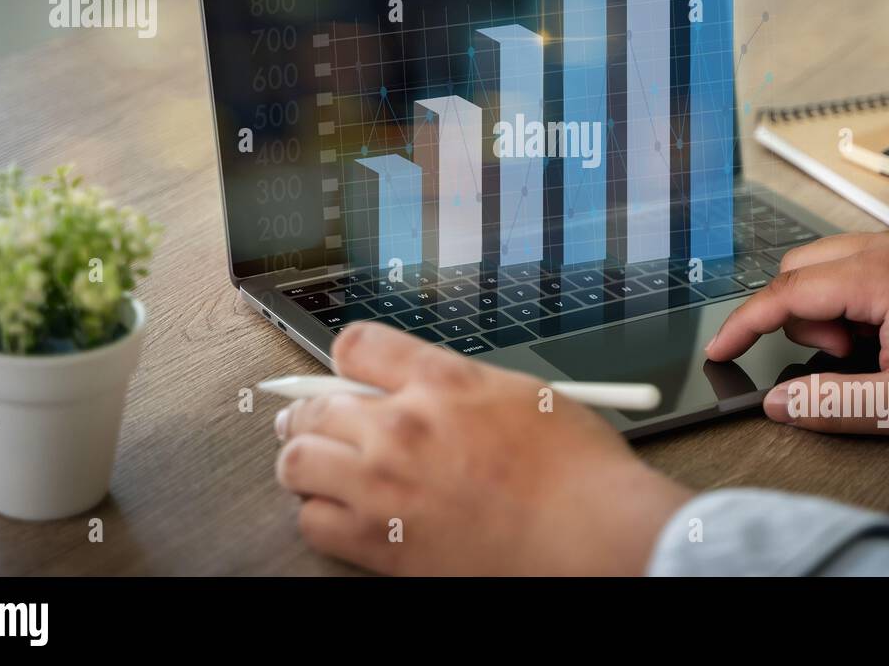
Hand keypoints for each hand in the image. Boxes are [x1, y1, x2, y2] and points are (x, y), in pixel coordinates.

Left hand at [274, 322, 691, 574]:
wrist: (589, 537)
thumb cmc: (575, 471)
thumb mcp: (522, 394)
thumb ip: (460, 386)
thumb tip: (424, 389)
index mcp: (442, 381)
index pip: (355, 346)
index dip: (344, 358)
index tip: (344, 373)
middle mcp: (403, 427)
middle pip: (315, 405)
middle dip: (308, 410)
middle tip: (308, 419)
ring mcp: (384, 486)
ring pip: (298, 462)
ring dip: (303, 460)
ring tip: (315, 465)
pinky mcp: (380, 542)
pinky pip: (313, 521)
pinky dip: (319, 514)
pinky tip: (339, 511)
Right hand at [706, 228, 888, 444]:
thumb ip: (836, 404)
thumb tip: (779, 403)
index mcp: (883, 275)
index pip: (787, 293)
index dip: (745, 324)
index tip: (720, 350)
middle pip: (799, 270)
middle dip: (800, 320)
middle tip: (843, 361)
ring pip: (823, 264)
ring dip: (826, 309)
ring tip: (868, 350)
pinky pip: (853, 263)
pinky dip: (848, 298)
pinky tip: (882, 332)